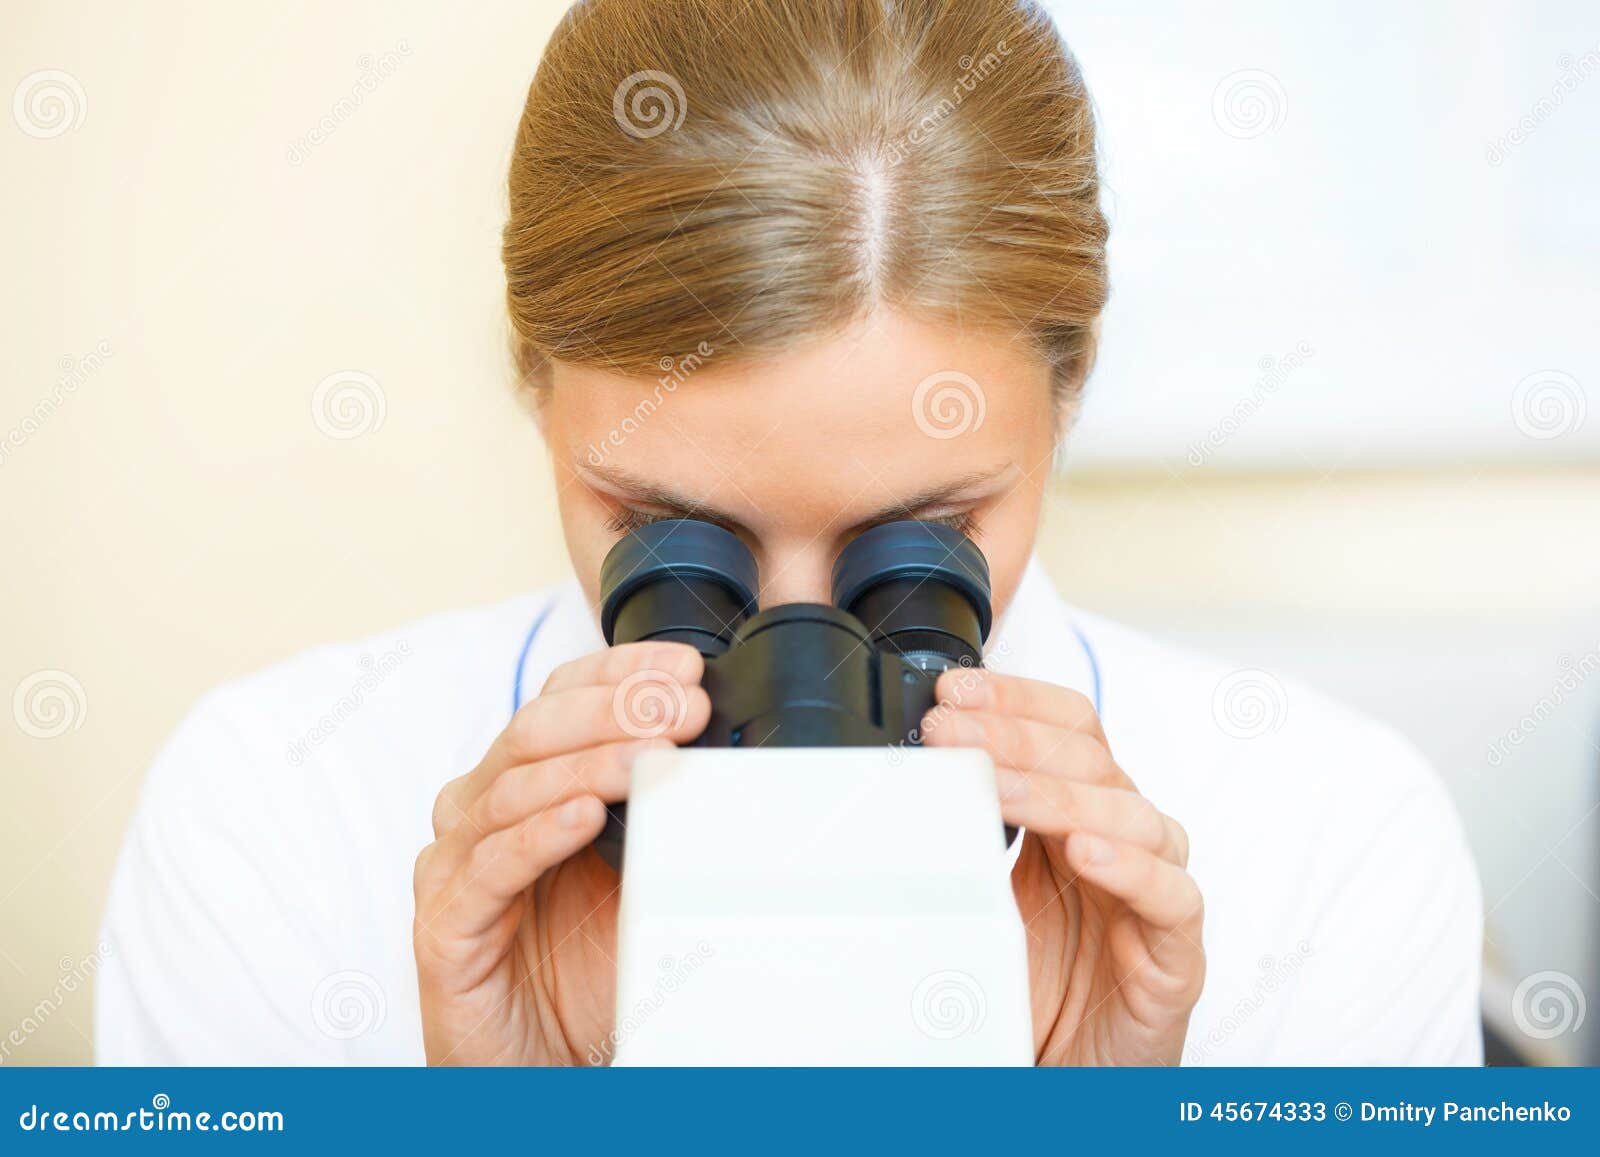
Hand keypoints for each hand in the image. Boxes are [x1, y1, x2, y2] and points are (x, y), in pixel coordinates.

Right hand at [412, 641, 707, 1064]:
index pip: (559, 698)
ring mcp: (456, 867)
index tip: (682, 667)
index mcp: (523, 784)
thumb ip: (664, 812)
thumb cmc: (587, 970)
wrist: (548, 1067)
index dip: (617, 672)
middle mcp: (480, 812)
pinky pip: (491, 868)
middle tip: (682, 708)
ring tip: (651, 756)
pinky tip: (584, 816)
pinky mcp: (446, 927)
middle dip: (616, 710)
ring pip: (514, 789)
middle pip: (534, 731)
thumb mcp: (641, 875)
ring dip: (590, 765)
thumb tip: (729, 755)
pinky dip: (539, 836)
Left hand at [924, 670, 1204, 1065]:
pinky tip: (1086, 854)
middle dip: (1015, 736)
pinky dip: (1131, 869)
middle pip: (1091, 759)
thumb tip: (897, 778)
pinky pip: (1171, 897)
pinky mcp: (1175, 955)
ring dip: (1060, 796)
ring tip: (1002, 791)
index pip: (1067, 728)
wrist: (1063, 1078)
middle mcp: (1121, 841)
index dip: (1016, 699)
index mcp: (1077, 817)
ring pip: (1131, 816)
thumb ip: (963, 838)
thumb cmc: (1031, 988)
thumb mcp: (981, 898)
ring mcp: (1153, 894)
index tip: (954, 690)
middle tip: (950, 731)